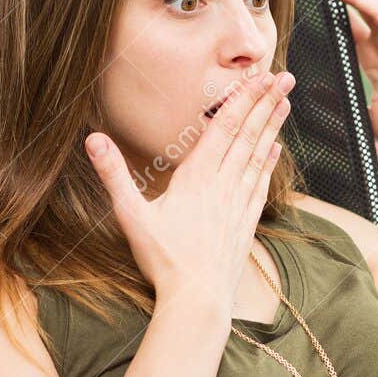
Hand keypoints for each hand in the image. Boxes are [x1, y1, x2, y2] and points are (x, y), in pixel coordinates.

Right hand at [85, 71, 293, 314]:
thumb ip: (113, 175)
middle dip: (265, 104)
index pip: (223, 128)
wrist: (197, 299)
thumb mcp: (130, 215)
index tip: (258, 77)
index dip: (242, 100)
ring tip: (285, 103)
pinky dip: (269, 163)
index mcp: (196, 178)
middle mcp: (222, 185)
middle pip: (247, 135)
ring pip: (258, 156)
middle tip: (284, 78)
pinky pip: (260, 184)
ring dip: (272, 128)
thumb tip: (92, 139)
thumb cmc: (162, 259)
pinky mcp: (246, 222)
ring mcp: (238, 203)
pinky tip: (275, 150)